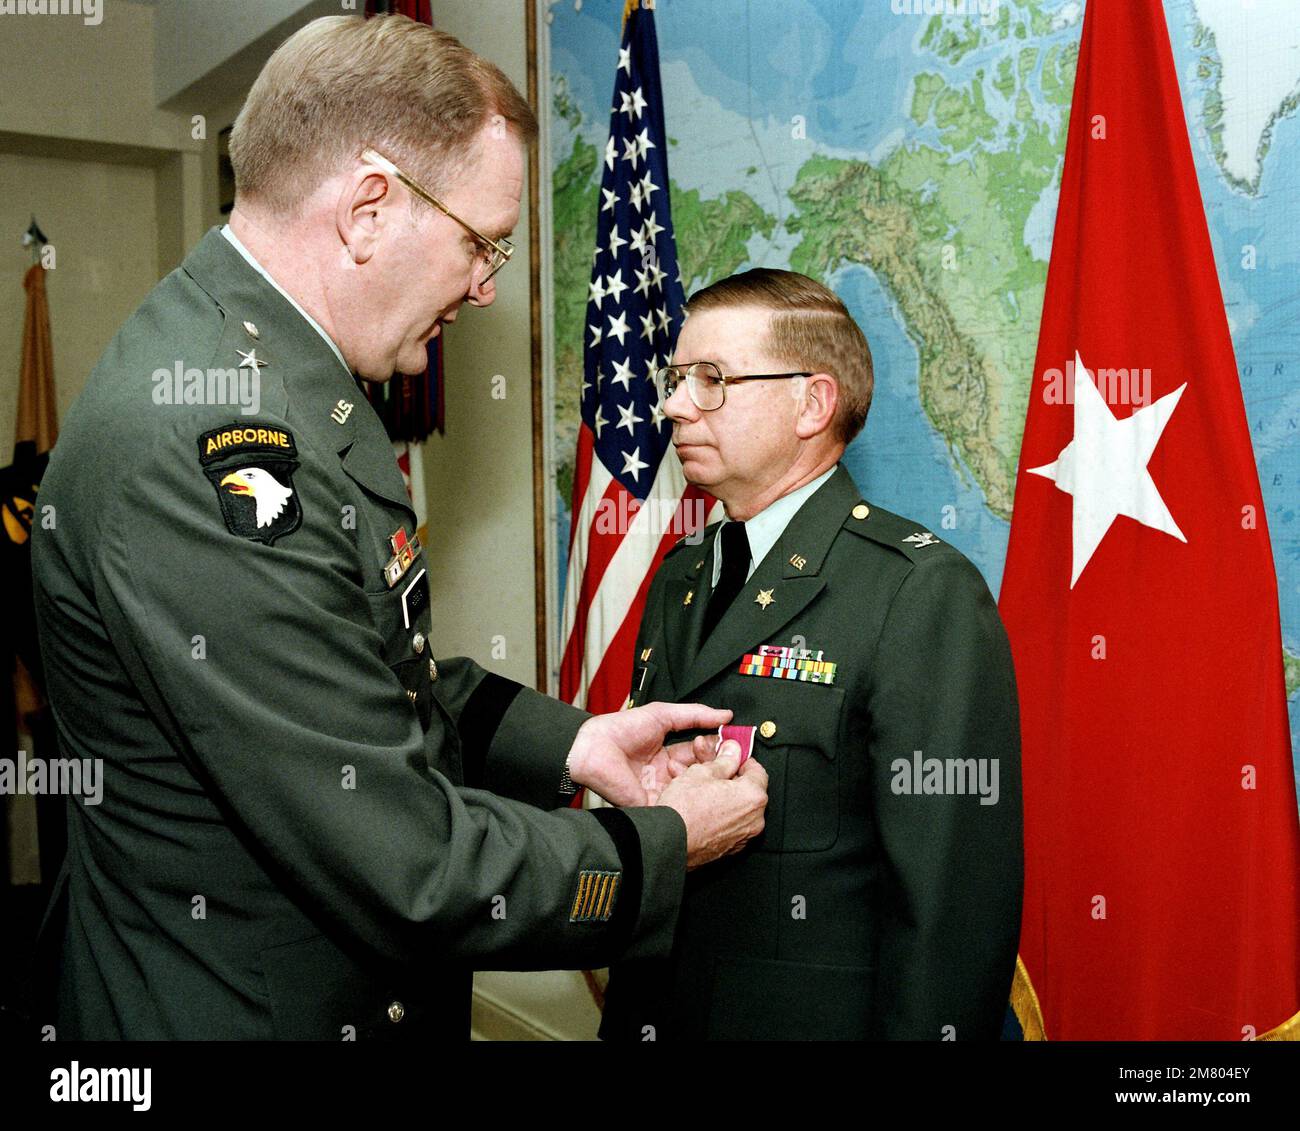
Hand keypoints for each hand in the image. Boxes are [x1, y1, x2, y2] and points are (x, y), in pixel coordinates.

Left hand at [566, 700, 732, 806]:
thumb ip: (696, 714)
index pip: (700, 755)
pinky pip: (680, 805)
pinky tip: (704, 786)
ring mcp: (662, 793)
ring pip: (694, 791)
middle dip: (716, 764)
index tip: (733, 742)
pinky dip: (693, 795)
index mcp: (668, 756)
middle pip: (701, 774)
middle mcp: (667, 777)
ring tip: (717, 768)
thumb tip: (726, 714)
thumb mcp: (664, 714)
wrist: (594, 748)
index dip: (716, 749)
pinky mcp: (655, 806)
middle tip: (729, 756)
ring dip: (706, 779)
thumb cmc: (620, 729)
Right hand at [657, 742, 768, 868]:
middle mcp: (754, 819)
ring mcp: (741, 836)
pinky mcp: (728, 847)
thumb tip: (733, 751)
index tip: (727, 755)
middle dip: (722, 775)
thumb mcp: (702, 772)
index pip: (756, 770)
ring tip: (690, 781)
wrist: (667, 843)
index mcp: (753, 796)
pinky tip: (694, 801)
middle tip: (705, 766)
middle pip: (742, 788)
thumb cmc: (684, 811)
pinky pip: (725, 822)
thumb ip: (724, 760)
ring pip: (731, 805)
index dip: (740, 759)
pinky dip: (714, 810)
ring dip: (714, 791)